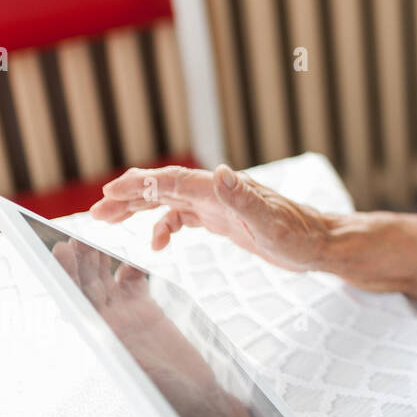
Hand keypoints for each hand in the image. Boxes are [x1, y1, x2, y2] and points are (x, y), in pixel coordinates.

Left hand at [53, 239, 257, 416]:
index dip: (68, 276)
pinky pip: (132, 285)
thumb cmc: (173, 394)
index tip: (60, 253)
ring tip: (89, 241)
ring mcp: (129, 318)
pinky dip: (128, 270)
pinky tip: (127, 261)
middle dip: (81, 262)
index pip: (79, 300)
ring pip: (106, 283)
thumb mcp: (149, 375)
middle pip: (89, 287)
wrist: (198, 397)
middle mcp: (112, 326)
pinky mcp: (147, 313)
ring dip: (97, 262)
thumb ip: (131, 353)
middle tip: (74, 237)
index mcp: (106, 338)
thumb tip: (114, 334)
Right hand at [90, 164, 330, 272]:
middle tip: (97, 210)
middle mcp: (218, 193)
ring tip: (107, 221)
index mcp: (223, 190)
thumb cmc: (299, 235)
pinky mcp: (224, 220)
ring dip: (139, 210)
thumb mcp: (271, 223)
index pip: (174, 181)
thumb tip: (221, 172)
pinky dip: (165, 227)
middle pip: (164, 188)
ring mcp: (219, 206)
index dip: (141, 185)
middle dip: (130, 196)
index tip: (110, 192)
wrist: (319, 243)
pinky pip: (185, 219)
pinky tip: (157, 244)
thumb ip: (244, 199)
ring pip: (169, 202)